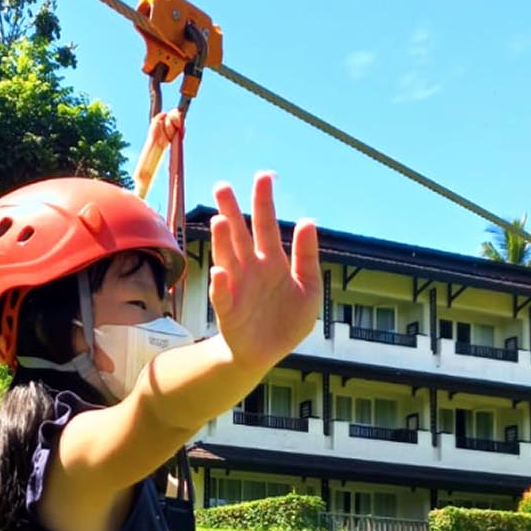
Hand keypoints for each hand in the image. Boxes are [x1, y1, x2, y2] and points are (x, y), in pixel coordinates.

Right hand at [208, 172, 320, 373]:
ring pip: (227, 258)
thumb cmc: (287, 320)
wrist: (266, 353)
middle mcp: (250, 269)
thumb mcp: (310, 289)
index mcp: (272, 261)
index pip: (267, 225)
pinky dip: (221, 284)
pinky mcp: (229, 310)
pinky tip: (220, 271)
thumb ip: (308, 257)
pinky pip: (223, 295)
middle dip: (231, 210)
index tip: (263, 176)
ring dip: (222, 241)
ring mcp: (237, 287)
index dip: (264, 202)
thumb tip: (308, 221)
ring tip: (220, 220)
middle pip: (239, 235)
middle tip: (223, 186)